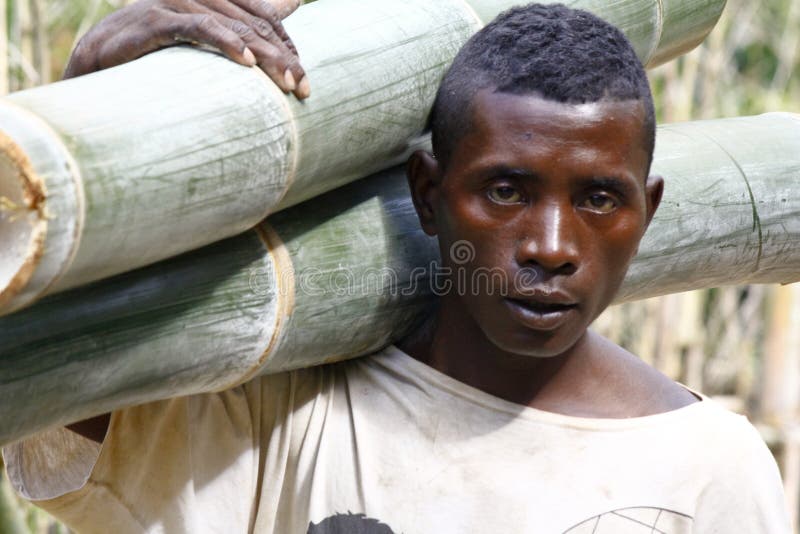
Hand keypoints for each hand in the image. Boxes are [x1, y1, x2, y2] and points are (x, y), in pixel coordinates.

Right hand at [63, 0, 308, 98]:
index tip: (304, 79)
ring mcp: (173, 4)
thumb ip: (245, 21)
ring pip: (231, 26)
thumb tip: (292, 1)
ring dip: (263, 57)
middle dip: (282, 58)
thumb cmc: (153, 57)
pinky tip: (245, 62)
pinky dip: (223, 42)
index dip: (287, 45)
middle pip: (252, 24)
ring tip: (286, 83)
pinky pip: (196, 27)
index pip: (262, 16)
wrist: (96, 67)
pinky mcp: (153, 21)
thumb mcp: (205, 41)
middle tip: (303, 89)